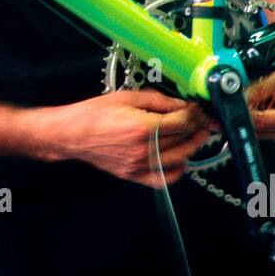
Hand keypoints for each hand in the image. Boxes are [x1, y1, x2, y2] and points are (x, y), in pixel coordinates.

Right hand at [34, 89, 217, 187]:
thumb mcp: (128, 97)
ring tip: (195, 137)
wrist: (72, 134)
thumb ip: (158, 100)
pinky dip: (177, 171)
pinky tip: (180, 160)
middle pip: (184, 141)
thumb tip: (181, 105)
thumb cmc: (95, 113)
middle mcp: (144, 149)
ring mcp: (139, 165)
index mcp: (143, 126)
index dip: (195, 115)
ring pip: (179, 160)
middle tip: (202, 121)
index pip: (182, 122)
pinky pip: (163, 179)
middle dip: (198, 129)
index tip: (197, 109)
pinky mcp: (133, 175)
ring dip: (192, 147)